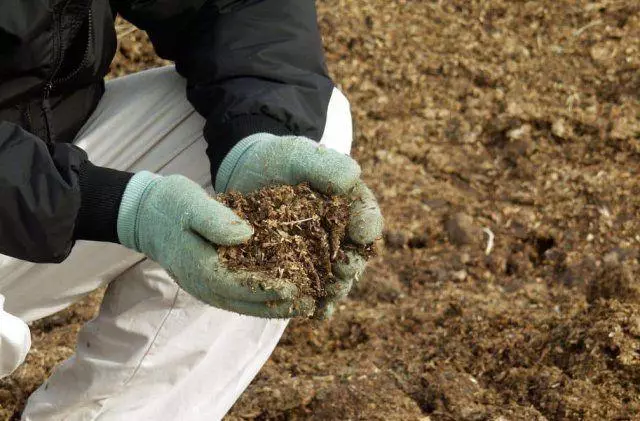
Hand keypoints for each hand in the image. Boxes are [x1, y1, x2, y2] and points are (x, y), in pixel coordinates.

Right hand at [117, 172, 313, 317]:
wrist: (146, 215)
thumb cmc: (170, 204)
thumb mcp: (191, 203)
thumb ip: (215, 220)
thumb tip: (246, 235)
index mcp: (200, 267)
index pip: (239, 286)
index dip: (268, 290)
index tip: (295, 289)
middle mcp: (203, 284)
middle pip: (246, 303)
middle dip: (278, 306)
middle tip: (309, 304)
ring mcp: (206, 286)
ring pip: (243, 304)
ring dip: (273, 307)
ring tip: (303, 305)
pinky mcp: (211, 281)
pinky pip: (239, 296)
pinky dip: (261, 298)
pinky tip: (283, 294)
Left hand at [215, 134, 382, 317]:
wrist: (249, 174)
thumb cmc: (279, 160)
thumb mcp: (299, 155)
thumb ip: (325, 165)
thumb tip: (353, 176)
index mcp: (349, 203)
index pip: (366, 216)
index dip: (367, 226)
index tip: (363, 232)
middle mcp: (341, 232)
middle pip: (355, 253)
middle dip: (352, 265)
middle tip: (343, 271)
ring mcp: (321, 253)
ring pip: (337, 277)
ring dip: (336, 289)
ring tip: (329, 297)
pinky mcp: (299, 269)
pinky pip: (313, 289)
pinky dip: (317, 304)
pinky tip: (315, 315)